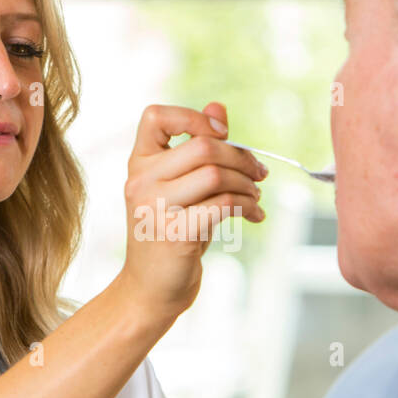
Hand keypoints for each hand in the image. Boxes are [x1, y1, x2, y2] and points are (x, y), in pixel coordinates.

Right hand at [118, 103, 266, 321]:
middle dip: (240, 157)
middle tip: (258, 173)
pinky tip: (254, 215)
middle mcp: (141, 182)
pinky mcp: (175, 233)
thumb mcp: (181, 189)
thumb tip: (218, 107)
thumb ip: (195, 148)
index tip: (222, 133)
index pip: (156, 117)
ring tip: (255, 195)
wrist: (151, 289)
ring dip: (247, 184)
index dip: (194, 118)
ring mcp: (155, 208)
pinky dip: (248, 206)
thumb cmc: (170, 236)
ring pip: (215, 174)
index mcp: (139, 164)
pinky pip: (223, 205)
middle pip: (202, 146)